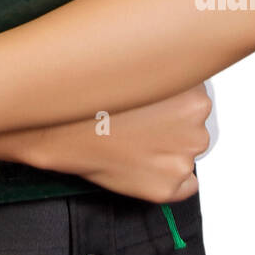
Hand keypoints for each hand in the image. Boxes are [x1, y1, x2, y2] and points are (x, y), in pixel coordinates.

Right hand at [28, 84, 211, 201]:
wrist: (59, 130)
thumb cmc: (93, 96)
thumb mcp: (139, 66)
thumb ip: (169, 73)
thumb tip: (185, 73)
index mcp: (195, 97)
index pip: (195, 100)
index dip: (169, 103)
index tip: (150, 105)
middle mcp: (196, 131)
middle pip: (193, 129)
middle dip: (170, 128)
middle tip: (137, 125)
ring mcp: (181, 163)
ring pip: (185, 157)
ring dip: (166, 152)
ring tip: (130, 142)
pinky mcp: (166, 188)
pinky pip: (182, 187)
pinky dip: (166, 179)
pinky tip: (138, 164)